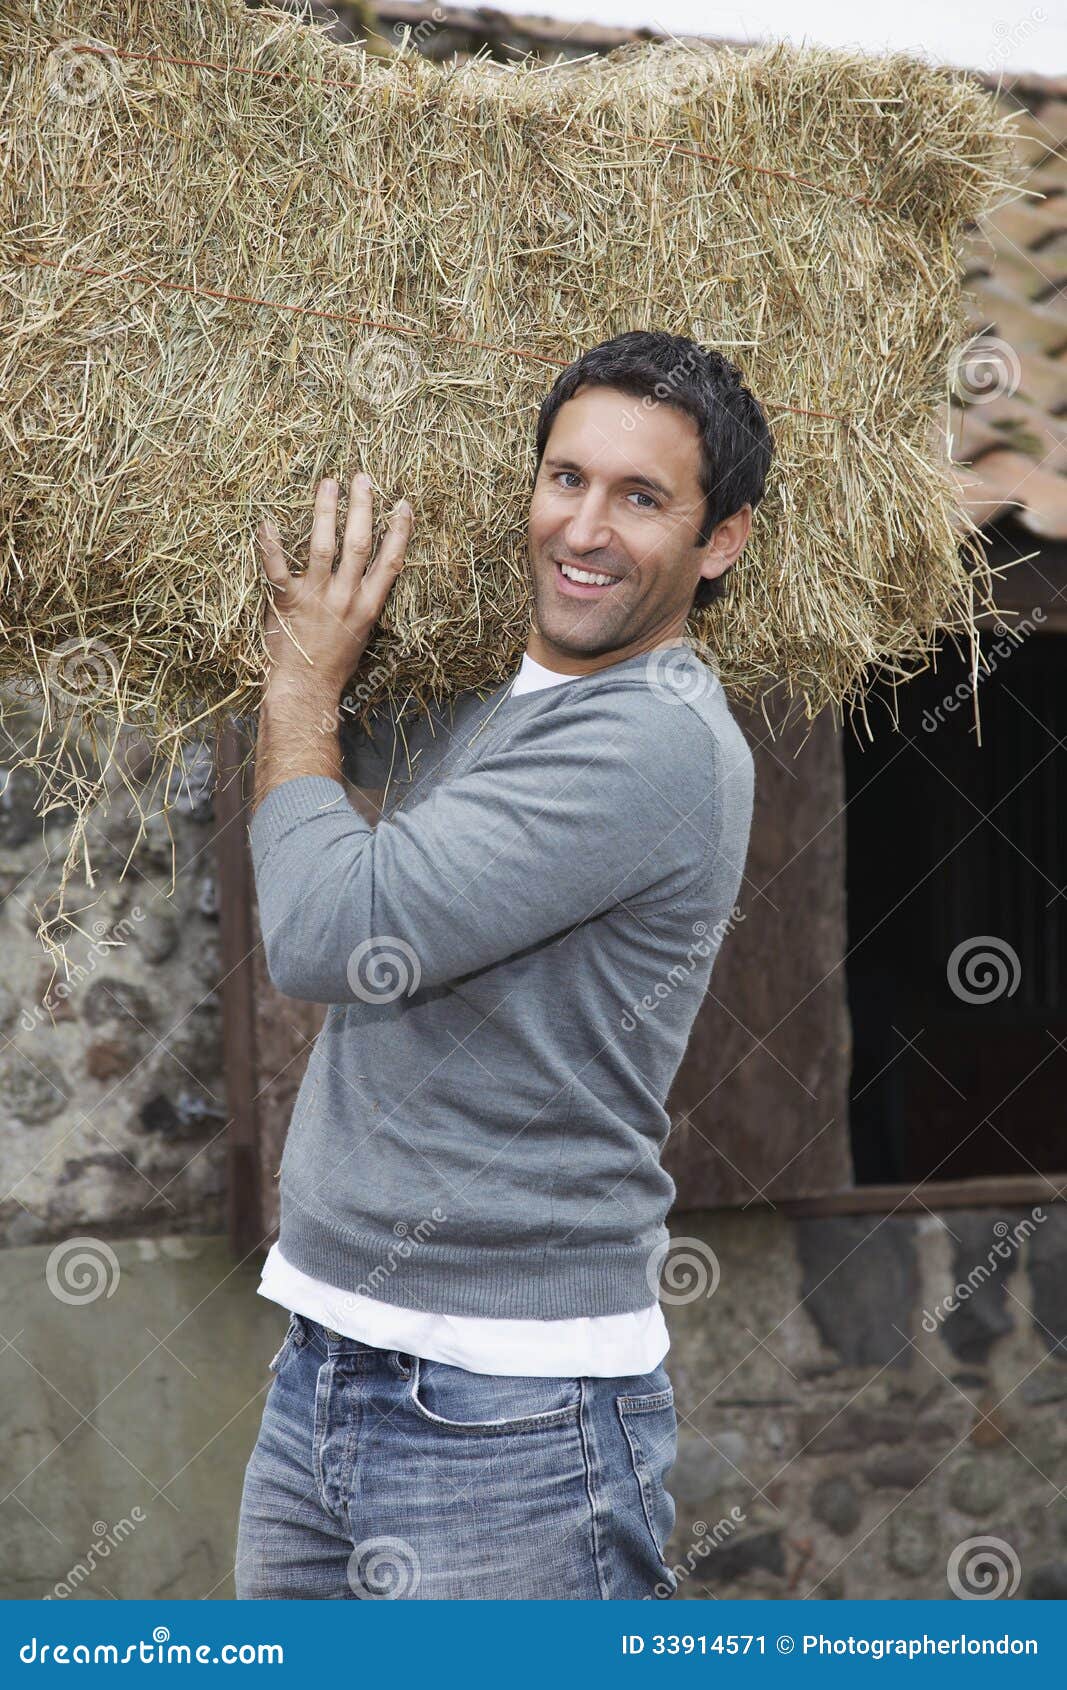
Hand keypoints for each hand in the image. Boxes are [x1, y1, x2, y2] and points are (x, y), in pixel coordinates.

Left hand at [258, 473, 411, 695]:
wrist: (305, 690)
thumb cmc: (333, 666)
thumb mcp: (362, 634)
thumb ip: (365, 602)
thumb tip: (372, 576)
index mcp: (368, 606)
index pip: (391, 560)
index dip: (399, 530)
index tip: (402, 504)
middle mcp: (345, 597)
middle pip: (359, 543)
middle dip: (363, 507)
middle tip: (362, 478)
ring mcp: (316, 598)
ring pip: (324, 546)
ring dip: (326, 512)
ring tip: (328, 484)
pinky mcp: (287, 602)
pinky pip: (277, 569)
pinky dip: (270, 545)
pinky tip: (266, 522)